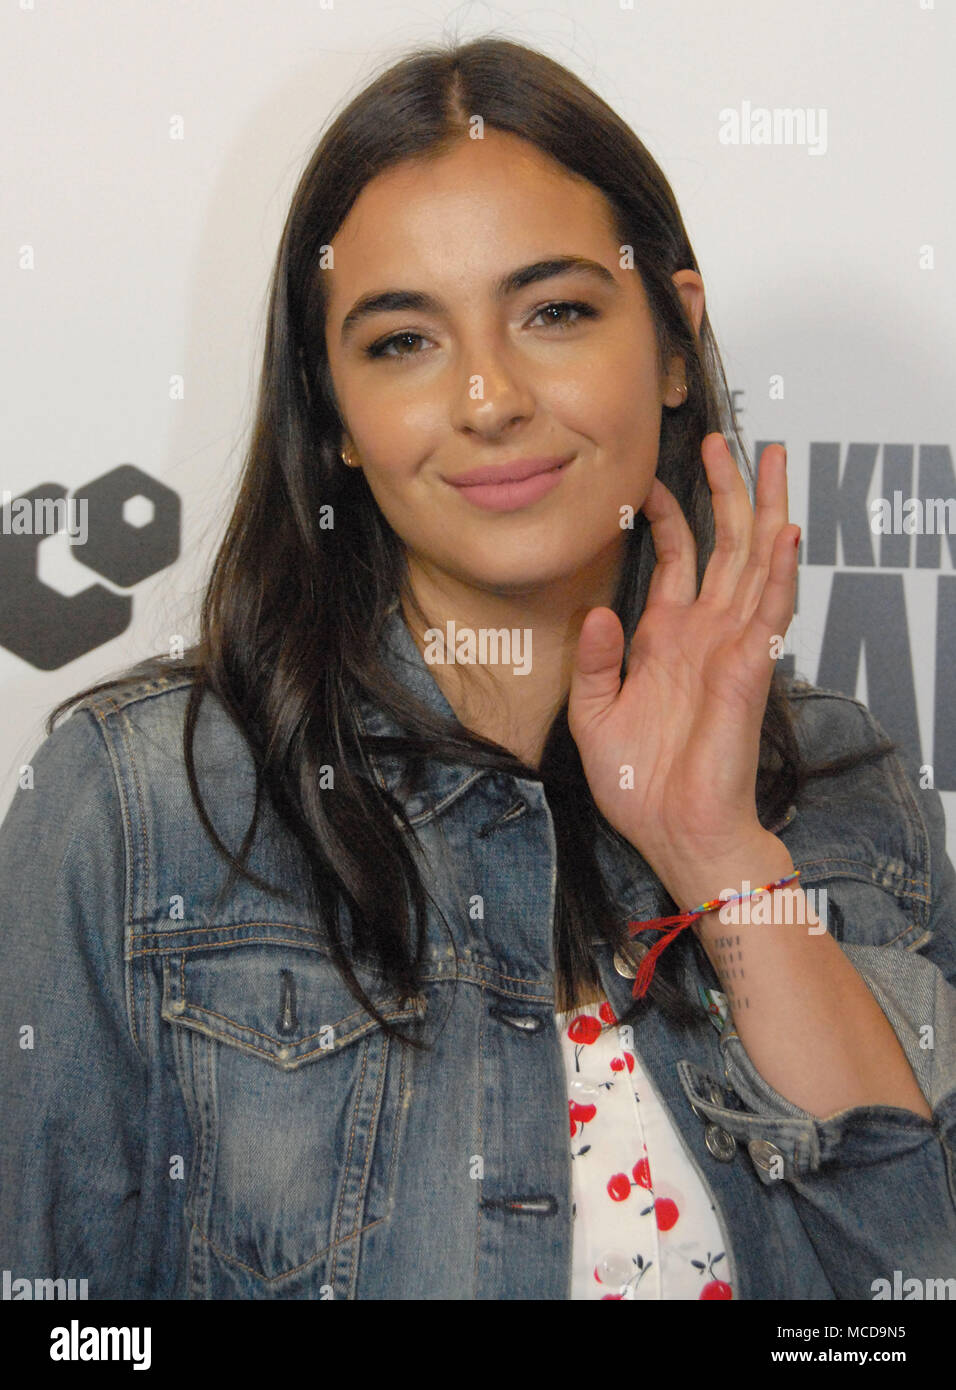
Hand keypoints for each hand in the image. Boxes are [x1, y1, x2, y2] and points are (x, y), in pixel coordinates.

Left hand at [568, 433, 798, 895]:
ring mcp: (731, 649)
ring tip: (769, 460)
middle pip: (725, 547)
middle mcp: (703, 635)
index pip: (675, 562)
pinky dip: (778, 573)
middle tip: (723, 441)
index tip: (653, 480)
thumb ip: (594, 662)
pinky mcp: (748, 672)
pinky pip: (769, 614)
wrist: (675, 834)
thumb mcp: (593, 716)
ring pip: (756, 564)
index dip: (668, 518)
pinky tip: (783, 534)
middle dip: (727, 492)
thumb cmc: (641, 784)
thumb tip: (596, 611)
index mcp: (666, 640)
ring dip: (764, 512)